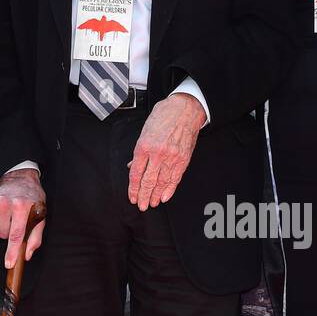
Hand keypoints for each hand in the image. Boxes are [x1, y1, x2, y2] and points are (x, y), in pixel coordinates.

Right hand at [0, 169, 45, 267]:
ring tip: (11, 214)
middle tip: (18, 221)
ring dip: (4, 226)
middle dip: (11, 232)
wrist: (20, 178)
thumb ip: (35, 237)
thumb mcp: (41, 215)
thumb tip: (27, 254)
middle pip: (4, 234)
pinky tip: (3, 212)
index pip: (16, 234)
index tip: (9, 263)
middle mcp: (6, 203)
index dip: (12, 251)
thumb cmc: (32, 197)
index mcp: (22, 206)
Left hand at [127, 93, 205, 210]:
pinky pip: (175, 178)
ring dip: (155, 195)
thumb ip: (139, 151)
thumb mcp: (145, 130)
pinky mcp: (183, 159)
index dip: (133, 188)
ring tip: (151, 204)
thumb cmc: (164, 116)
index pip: (135, 173)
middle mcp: (157, 153)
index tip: (131, 197)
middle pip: (148, 181)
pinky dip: (169, 190)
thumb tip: (132, 166)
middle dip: (143, 196)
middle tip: (141, 206)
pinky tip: (164, 197)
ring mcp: (171, 157)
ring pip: (162, 182)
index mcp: (144, 146)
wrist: (185, 109)